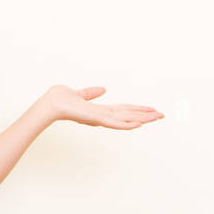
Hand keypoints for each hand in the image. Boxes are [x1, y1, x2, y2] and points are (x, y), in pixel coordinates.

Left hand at [41, 85, 163, 128]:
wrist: (51, 103)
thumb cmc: (61, 99)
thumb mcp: (80, 93)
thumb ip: (92, 93)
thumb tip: (104, 89)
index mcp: (101, 110)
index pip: (124, 109)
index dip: (138, 110)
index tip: (151, 110)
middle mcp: (103, 115)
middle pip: (129, 115)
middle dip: (146, 115)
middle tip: (162, 115)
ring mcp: (100, 118)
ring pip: (126, 119)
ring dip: (142, 118)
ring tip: (157, 117)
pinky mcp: (95, 119)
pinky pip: (114, 123)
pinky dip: (127, 124)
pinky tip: (139, 124)